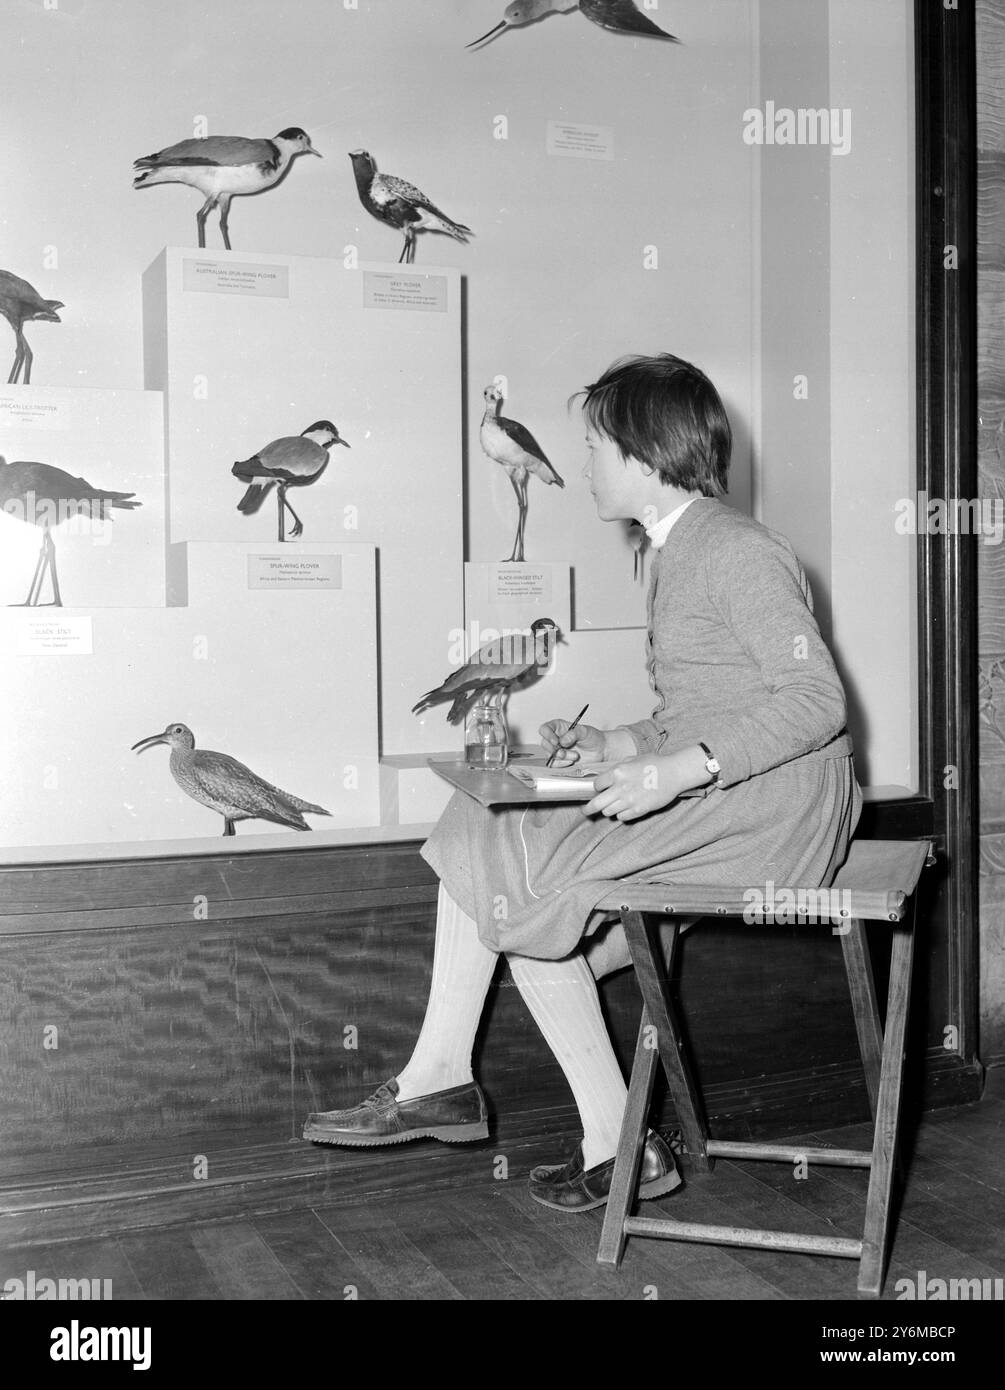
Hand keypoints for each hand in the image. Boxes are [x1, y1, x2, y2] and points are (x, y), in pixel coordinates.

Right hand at [539, 719, 606, 766]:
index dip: (547, 735)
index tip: (556, 741)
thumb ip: (573, 734)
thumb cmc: (593, 737)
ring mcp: (557, 750)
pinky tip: (572, 761)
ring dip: (562, 757)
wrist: (600, 751)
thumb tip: (562, 741)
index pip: (544, 729)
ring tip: (576, 755)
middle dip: (555, 749)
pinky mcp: (560, 761)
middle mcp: (555, 738)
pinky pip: (554, 765)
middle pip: (544, 744)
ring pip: (550, 756)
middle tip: (565, 751)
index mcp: (559, 727)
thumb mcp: (585, 731)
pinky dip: (563, 764)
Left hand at [584, 750, 704, 820]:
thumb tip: (606, 777)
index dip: (597, 787)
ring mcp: (629, 801)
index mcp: (617, 772)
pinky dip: (621, 814)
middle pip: (596, 804)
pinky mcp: (639, 810)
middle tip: (585, 810)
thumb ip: (618, 768)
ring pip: (608, 812)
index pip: (596, 785)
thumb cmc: (655, 763)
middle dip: (588, 808)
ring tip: (612, 806)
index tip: (599, 789)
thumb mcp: (633, 759)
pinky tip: (625, 809)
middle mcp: (620, 787)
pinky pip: (622, 817)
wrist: (674, 773)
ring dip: (608, 809)